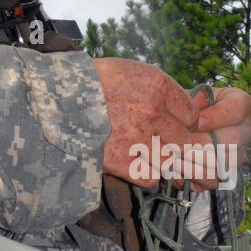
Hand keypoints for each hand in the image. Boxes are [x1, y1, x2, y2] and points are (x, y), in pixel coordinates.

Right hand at [91, 59, 250, 192]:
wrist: (56, 102)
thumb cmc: (95, 84)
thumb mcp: (133, 73)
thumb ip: (165, 91)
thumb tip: (190, 111)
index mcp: (158, 86)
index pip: (194, 115)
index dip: (190, 125)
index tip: (182, 128)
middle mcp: (154, 113)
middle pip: (193, 143)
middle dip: (191, 152)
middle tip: (185, 155)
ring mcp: (141, 140)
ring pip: (177, 164)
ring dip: (173, 168)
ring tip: (161, 163)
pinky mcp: (126, 163)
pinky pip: (151, 178)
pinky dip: (148, 175)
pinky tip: (135, 164)